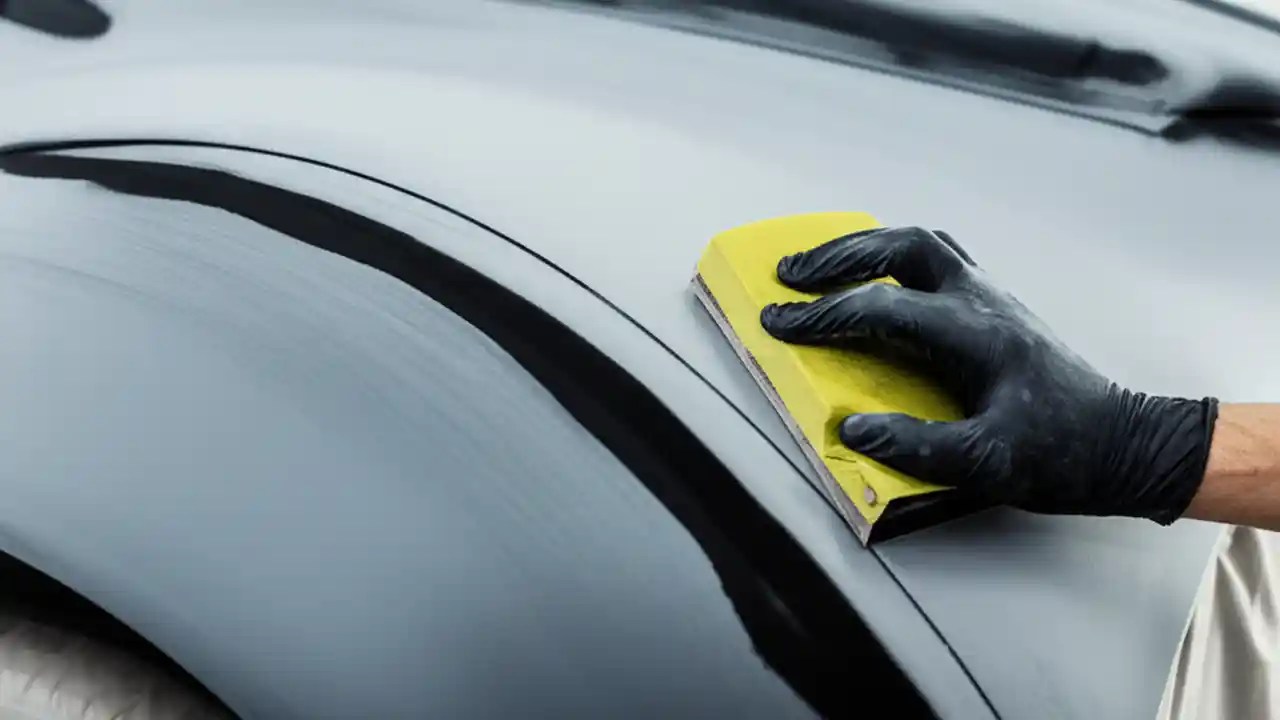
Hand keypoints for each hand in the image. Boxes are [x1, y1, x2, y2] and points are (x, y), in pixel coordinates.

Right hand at [759, 227, 1216, 522]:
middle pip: (898, 248)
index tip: (775, 322)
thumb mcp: (990, 466)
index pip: (880, 306)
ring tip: (821, 264)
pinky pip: (937, 260)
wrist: (1126, 443)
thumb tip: (853, 430)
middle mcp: (981, 301)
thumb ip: (919, 448)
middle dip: (835, 257)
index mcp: (973, 333)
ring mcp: (992, 297)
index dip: (821, 315)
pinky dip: (894, 258)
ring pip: (919, 245)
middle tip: (786, 273)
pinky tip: (877, 277)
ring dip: (864, 247)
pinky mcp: (997, 307)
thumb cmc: (1064, 455)